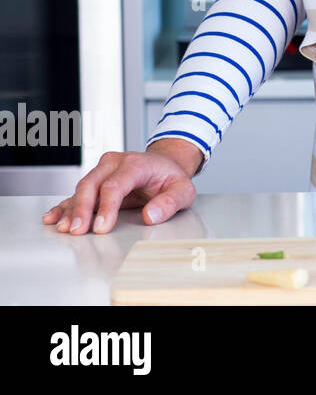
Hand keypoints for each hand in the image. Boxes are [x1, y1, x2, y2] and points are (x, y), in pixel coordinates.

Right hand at [41, 140, 199, 234]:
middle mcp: (115, 164)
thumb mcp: (183, 190)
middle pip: (92, 184)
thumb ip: (170, 202)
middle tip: (77, 231)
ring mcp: (102, 171)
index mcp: (137, 164)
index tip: (101, 228)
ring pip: (81, 189)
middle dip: (82, 209)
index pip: (116, 184)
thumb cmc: (171, 179)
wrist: (165, 166)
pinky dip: (64, 206)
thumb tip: (150, 216)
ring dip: (71, 210)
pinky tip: (53, 217)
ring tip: (64, 228)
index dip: (107, 207)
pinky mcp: (95, 181)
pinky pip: (76, 194)